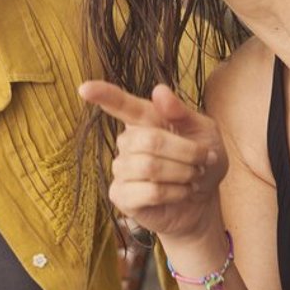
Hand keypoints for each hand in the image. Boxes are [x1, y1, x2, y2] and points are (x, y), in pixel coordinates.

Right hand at [77, 82, 226, 238]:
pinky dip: (175, 192)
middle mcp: (127, 142)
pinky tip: (180, 193)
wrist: (203, 201)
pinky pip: (150, 192)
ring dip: (183, 174)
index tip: (84, 88)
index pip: (121, 104)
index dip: (103, 95)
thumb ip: (182, 113)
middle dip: (186, 152)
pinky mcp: (121, 195)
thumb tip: (158, 91)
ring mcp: (121, 169)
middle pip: (150, 140)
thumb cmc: (202, 162)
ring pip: (151, 167)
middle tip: (203, 162)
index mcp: (145, 120)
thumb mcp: (204, 132)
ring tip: (192, 178)